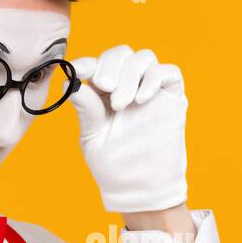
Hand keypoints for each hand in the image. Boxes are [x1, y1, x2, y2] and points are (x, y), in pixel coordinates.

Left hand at [68, 45, 188, 213]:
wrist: (140, 188)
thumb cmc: (113, 164)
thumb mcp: (92, 135)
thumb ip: (86, 108)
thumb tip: (69, 82)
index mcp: (103, 93)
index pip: (97, 65)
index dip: (87, 63)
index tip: (78, 71)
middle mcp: (127, 86)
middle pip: (122, 54)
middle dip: (110, 65)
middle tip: (105, 86)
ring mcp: (151, 91)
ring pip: (144, 58)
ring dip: (130, 74)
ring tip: (122, 103)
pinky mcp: (172, 98)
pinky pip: (169, 72)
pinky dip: (153, 79)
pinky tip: (140, 101)